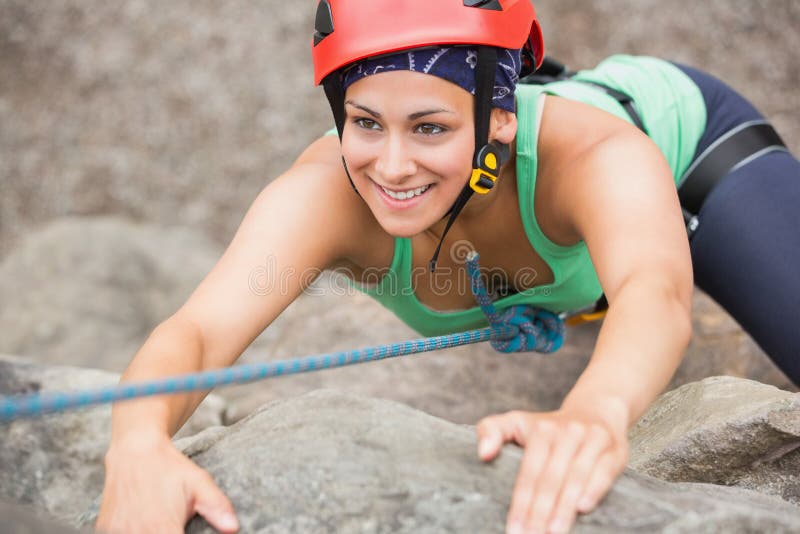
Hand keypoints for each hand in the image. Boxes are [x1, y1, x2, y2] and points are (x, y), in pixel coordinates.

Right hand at [96, 434, 238, 533]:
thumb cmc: (169, 467)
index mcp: (162, 529)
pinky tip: (142, 519)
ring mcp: (116, 532)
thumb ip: (217, 507)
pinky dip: (134, 530)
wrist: (133, 449)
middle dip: (169, 533)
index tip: (185, 530)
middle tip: (174, 522)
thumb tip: (233, 528)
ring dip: (150, 531)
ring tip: (159, 518)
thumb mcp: (199, 482)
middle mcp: (136, 533)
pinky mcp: (104, 528)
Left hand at [476, 406, 627, 533]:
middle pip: (551, 478)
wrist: (595, 410)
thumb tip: (483, 454)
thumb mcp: (516, 421)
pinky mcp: (616, 450)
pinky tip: (582, 509)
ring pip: (576, 477)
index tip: (513, 530)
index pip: (529, 472)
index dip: (521, 502)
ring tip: (552, 533)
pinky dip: (594, 490)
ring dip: (564, 508)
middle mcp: (568, 432)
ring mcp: (593, 440)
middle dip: (540, 512)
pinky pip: (604, 471)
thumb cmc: (549, 426)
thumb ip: (491, 430)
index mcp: (542, 430)